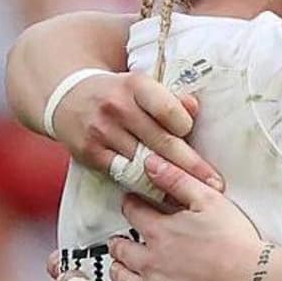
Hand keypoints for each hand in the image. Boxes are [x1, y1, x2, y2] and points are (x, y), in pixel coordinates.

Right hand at [51, 72, 222, 190]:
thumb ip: (171, 99)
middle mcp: (118, 107)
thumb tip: (194, 109)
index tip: (191, 135)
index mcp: (136, 85)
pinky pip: (123, 174)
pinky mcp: (90, 153)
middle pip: (161, 142)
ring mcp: (102, 131)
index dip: (184, 125)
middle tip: (214, 183)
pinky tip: (162, 194)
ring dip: (170, 181)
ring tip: (193, 195)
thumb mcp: (142, 86)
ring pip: (144, 162)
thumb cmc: (118, 93)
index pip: (168, 109)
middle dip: (191, 165)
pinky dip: (144, 185)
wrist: (67, 97)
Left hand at [109, 155, 265, 280]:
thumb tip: (150, 162)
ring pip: (122, 279)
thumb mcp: (210, 200)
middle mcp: (149, 263)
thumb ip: (177, 180)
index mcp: (159, 232)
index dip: (131, 205)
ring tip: (126, 265)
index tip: (133, 204)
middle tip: (123, 238)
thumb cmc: (236, 242)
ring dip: (121, 269)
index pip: (132, 212)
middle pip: (120, 249)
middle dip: (120, 240)